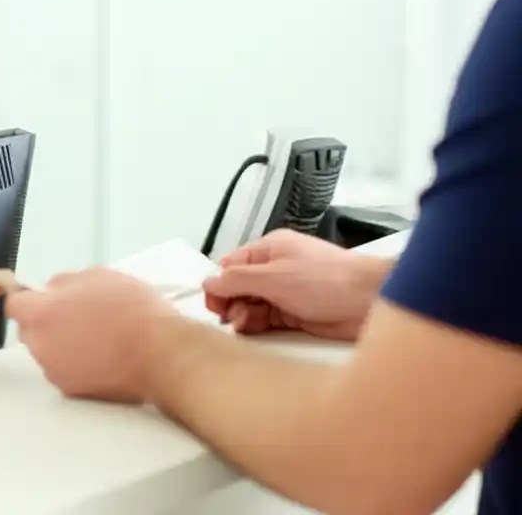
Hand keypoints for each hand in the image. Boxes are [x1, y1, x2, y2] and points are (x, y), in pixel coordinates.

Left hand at [7, 267, 180, 402]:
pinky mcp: (71, 391)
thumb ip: (65, 282)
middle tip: (76, 317)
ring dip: (62, 344)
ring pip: (47, 352)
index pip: (15, 304)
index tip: (43, 299)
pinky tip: (102, 356)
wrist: (161, 354)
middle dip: (45, 324)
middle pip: (30, 331)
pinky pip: (65, 371)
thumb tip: (52, 290)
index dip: (30, 299)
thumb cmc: (133, 312)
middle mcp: (41, 345)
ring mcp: (55, 370)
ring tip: (96, 337)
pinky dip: (76, 365)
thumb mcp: (98, 277)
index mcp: (42, 313)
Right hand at [204, 229, 390, 340]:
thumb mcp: (275, 276)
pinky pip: (265, 321)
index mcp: (269, 250)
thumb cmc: (330, 279)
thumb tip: (209, 283)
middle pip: (237, 288)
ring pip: (249, 306)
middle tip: (230, 316)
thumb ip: (237, 280)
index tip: (215, 304)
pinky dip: (256, 326)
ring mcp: (285, 293)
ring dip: (242, 316)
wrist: (371, 301)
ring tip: (246, 323)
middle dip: (230, 303)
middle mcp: (275, 270)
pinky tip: (253, 329)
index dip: (218, 285)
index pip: (230, 266)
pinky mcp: (294, 315)